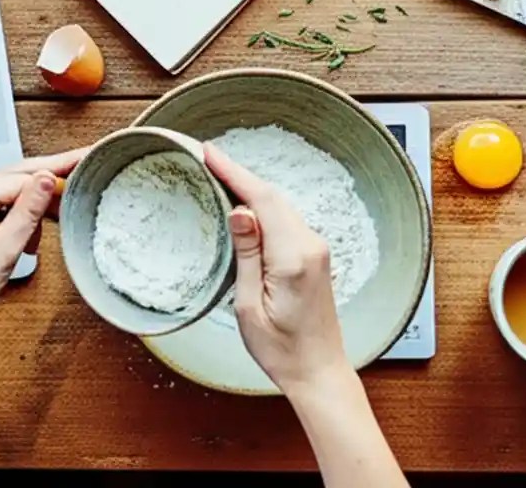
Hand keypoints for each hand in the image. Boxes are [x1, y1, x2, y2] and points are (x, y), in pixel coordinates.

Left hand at [0, 148, 85, 337]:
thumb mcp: (5, 250)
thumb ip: (28, 211)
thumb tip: (48, 178)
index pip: (23, 178)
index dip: (56, 176)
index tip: (81, 165)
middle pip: (16, 175)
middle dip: (50, 178)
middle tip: (81, 165)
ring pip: (9, 187)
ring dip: (32, 204)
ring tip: (51, 224)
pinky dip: (16, 212)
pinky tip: (27, 231)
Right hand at [205, 144, 349, 396]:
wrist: (318, 371)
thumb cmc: (281, 349)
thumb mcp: (249, 305)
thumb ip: (246, 254)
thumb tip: (239, 212)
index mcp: (293, 257)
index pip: (262, 200)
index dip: (234, 172)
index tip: (210, 153)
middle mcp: (310, 246)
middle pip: (272, 197)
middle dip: (239, 175)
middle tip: (207, 158)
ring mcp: (316, 250)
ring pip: (279, 206)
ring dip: (251, 189)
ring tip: (219, 176)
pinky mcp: (314, 256)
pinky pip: (286, 221)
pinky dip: (263, 207)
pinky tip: (244, 206)